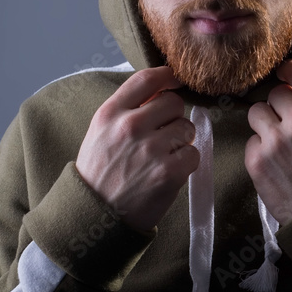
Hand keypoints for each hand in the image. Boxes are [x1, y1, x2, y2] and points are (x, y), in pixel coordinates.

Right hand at [75, 66, 198, 232]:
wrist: (97, 216)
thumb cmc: (100, 173)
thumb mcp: (101, 133)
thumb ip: (126, 110)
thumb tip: (161, 91)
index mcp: (110, 113)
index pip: (146, 79)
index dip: (167, 75)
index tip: (177, 79)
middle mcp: (130, 126)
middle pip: (173, 102)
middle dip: (174, 117)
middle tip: (163, 135)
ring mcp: (150, 149)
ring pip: (187, 127)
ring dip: (181, 141)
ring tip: (162, 157)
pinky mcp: (169, 171)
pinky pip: (193, 153)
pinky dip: (186, 163)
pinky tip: (169, 172)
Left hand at [245, 60, 291, 224]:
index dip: (288, 72)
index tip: (285, 77)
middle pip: (275, 92)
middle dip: (280, 105)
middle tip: (288, 123)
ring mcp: (275, 141)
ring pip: (257, 112)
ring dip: (266, 124)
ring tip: (280, 142)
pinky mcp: (257, 160)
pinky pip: (251, 141)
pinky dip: (260, 150)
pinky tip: (276, 163)